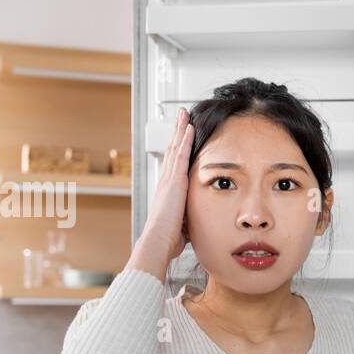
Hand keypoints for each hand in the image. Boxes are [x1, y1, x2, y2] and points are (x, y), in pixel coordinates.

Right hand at [132, 107, 192, 268]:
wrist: (159, 240)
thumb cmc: (168, 238)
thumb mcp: (183, 225)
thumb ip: (188, 219)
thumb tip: (194, 224)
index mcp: (168, 191)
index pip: (174, 164)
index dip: (177, 149)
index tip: (181, 137)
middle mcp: (166, 181)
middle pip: (172, 150)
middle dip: (176, 133)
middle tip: (181, 116)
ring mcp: (169, 179)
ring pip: (175, 147)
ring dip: (180, 129)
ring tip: (184, 114)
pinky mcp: (174, 180)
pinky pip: (180, 154)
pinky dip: (185, 139)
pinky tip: (189, 127)